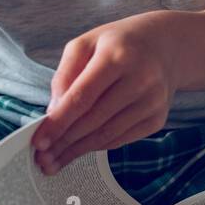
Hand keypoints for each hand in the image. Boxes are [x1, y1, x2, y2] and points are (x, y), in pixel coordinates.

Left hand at [31, 11, 180, 173]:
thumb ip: (65, 75)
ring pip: (107, 135)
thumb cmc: (118, 44)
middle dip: (63, 142)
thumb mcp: (86, 44)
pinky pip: (120, 139)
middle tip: (41, 158)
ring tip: (55, 161)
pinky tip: (79, 150)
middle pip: (93, 120)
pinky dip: (97, 146)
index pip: (82, 97)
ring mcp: (152, 102)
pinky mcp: (158, 119)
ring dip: (77, 151)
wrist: (166, 46)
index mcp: (117, 56)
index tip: (39, 141)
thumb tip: (53, 113)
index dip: (59, 123)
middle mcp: (140, 80)